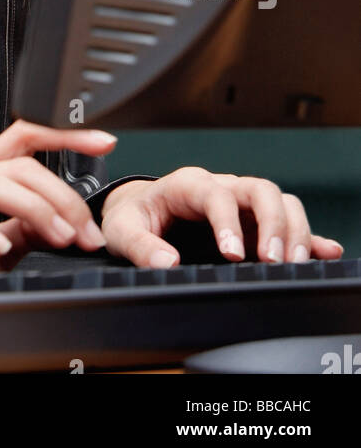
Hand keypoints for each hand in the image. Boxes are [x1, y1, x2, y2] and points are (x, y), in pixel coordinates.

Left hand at [99, 167, 344, 268]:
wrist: (140, 213)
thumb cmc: (133, 217)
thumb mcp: (122, 229)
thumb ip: (140, 245)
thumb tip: (166, 261)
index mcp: (187, 184)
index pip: (215, 194)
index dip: (227, 221)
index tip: (232, 253)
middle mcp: (221, 187)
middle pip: (260, 189)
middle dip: (272, 223)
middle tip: (272, 260)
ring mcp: (241, 204)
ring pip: (280, 201)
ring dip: (292, 231)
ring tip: (292, 263)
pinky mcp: (254, 223)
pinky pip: (288, 220)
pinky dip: (309, 236)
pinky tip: (324, 251)